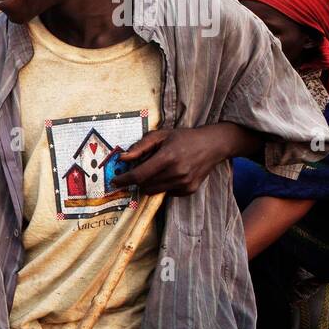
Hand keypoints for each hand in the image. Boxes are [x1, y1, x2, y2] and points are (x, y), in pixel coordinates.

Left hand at [110, 125, 248, 195]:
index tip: (115, 181)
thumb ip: (140, 147)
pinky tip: (172, 173)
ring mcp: (184, 183)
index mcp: (168, 157)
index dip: (124, 180)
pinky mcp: (189, 190)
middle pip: (144, 185)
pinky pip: (166, 193)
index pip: (139, 175)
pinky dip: (163, 185)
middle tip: (141, 168)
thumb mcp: (161, 135)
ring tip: (158, 168)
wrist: (213, 145)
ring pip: (154, 191)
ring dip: (149, 183)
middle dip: (138, 179)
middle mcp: (177, 172)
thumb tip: (122, 158)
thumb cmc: (184, 137)